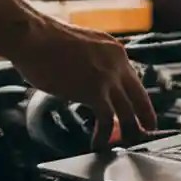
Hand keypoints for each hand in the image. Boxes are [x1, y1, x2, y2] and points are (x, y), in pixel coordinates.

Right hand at [12, 20, 156, 150]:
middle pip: (139, 95)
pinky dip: (103, 136)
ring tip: (125, 144)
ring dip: (129, 131)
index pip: (131, 78)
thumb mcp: (79, 47)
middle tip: (147, 130)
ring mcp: (107, 77)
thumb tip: (87, 80)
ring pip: (128, 112)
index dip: (134, 97)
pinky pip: (106, 120)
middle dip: (145, 116)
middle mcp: (117, 62)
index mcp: (113, 49)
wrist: (33, 37)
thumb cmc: (44, 40)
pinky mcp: (94, 91)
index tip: (135, 109)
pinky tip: (97, 143)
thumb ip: (90, 63)